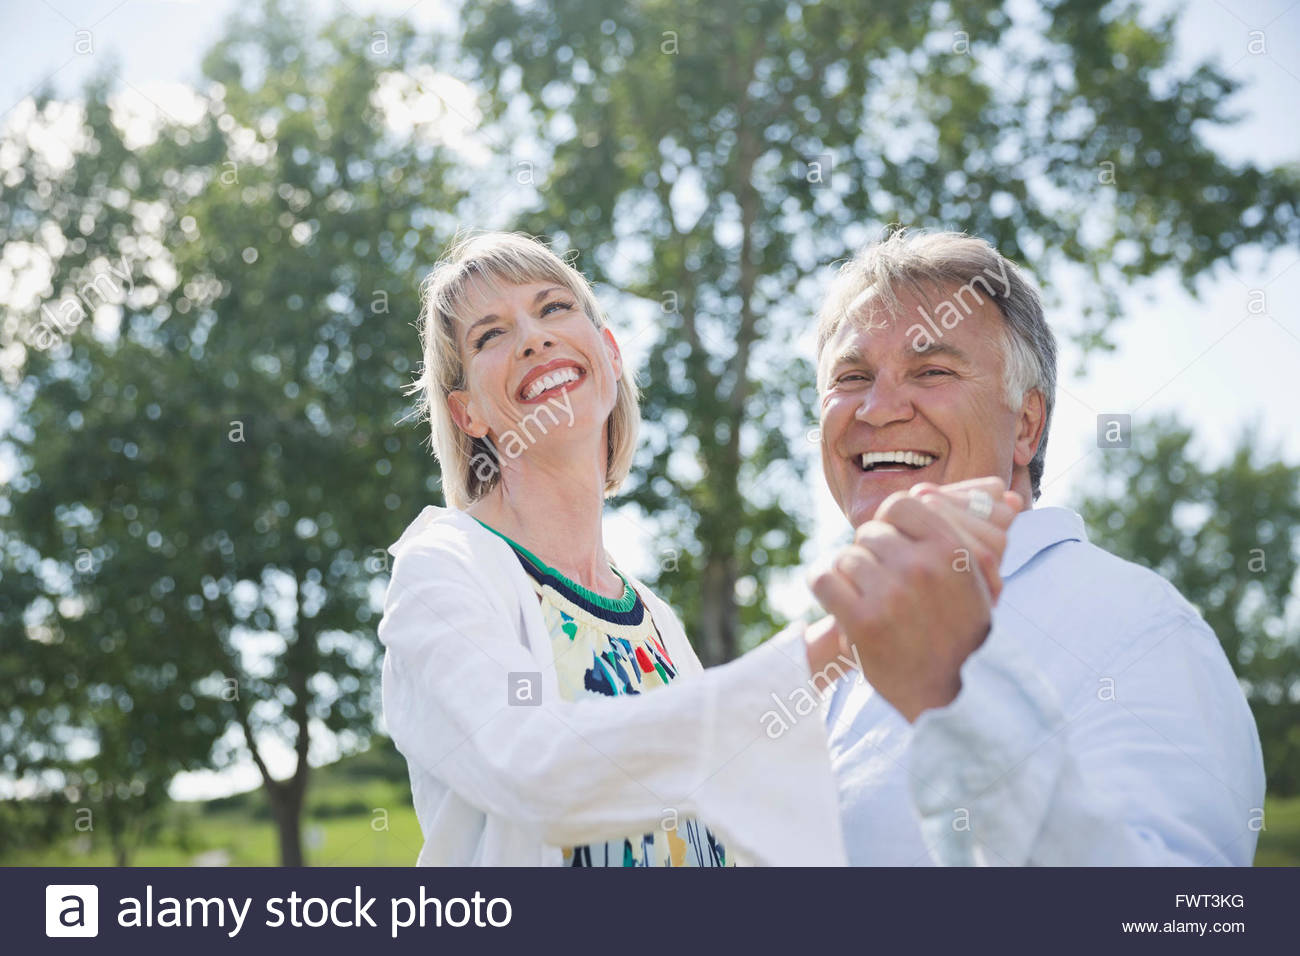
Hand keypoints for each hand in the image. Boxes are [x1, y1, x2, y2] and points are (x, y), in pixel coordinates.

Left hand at [808, 477, 1021, 721]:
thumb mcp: (977, 578)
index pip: (901, 503)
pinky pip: (823, 578)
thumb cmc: (963, 631)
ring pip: (846, 557)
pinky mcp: (863, 622)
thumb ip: (955, 532)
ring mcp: (892, 594)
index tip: (896, 548)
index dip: (891, 524)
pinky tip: (838, 601)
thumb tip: (943, 487)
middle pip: (870, 533)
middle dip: (871, 557)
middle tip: (883, 586)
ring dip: (851, 578)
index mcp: (954, 550)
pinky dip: (824, 586)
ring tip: (868, 601)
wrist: (954, 695)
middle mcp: (923, 567)